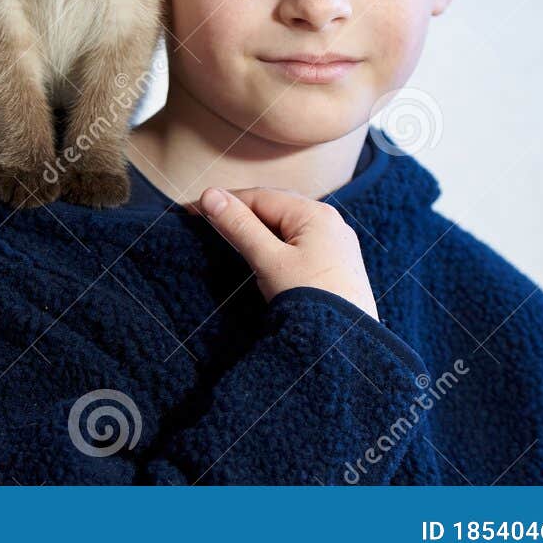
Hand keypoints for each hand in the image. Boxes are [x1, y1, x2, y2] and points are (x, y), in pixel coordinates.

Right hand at [188, 187, 380, 321]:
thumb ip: (240, 227)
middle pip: (275, 208)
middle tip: (205, 222)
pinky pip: (299, 244)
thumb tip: (210, 194)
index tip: (191, 211)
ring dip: (256, 229)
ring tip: (227, 237)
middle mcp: (331, 222)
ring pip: (286, 227)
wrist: (350, 348)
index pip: (260, 197)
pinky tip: (262, 256)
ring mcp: (336, 244)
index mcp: (316, 214)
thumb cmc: (314, 301)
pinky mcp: (336, 265)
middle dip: (240, 213)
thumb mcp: (270, 261)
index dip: (224, 202)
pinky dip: (275, 244)